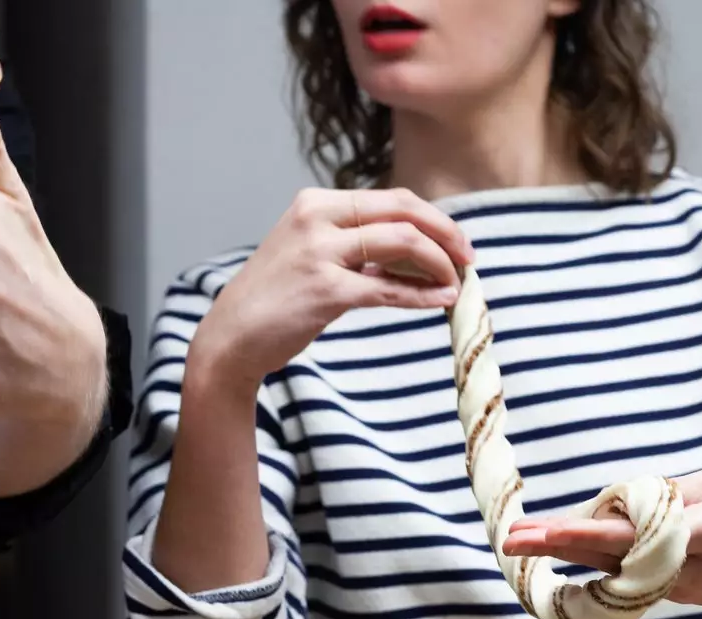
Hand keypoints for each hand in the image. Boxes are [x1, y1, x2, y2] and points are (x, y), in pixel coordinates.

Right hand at [188, 185, 473, 387]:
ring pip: (402, 243)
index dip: (434, 219)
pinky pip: (388, 289)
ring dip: (439, 264)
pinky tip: (440, 302)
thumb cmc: (277, 300)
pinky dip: (422, 295)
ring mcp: (319, 252)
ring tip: (456, 284)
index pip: (393, 198)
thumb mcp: (312, 254)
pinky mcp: (325, 290)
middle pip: (404, 210)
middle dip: (445, 233)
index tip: (456, 243)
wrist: (232, 337)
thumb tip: (416, 250)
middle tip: (469, 258)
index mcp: (316, 203)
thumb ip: (357, 246)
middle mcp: (317, 217)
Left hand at [502, 469, 701, 611]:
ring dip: (566, 551)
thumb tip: (617, 504)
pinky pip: (621, 570)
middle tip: (511, 538)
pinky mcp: (665, 591)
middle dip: (558, 546)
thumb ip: (669, 495)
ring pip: (609, 565)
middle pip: (608, 556)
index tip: (546, 531)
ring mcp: (671, 587)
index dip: (586, 532)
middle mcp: (681, 568)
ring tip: (523, 539)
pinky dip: (590, 556)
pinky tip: (558, 547)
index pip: (634, 533)